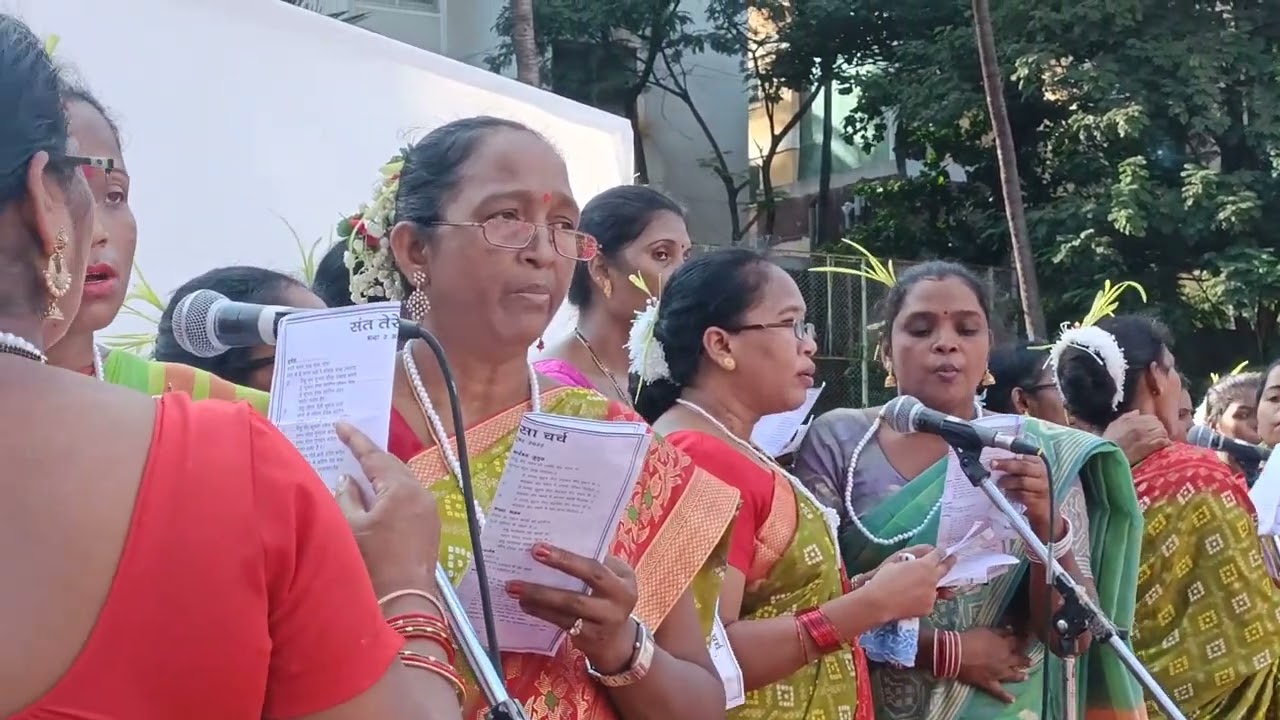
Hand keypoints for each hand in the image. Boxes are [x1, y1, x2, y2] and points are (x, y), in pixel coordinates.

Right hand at [334, 421, 440, 596]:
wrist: (404, 602)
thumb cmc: (373, 563)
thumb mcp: (351, 527)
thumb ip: (346, 497)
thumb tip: (346, 479)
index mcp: (401, 489)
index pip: (375, 456)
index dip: (356, 440)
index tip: (340, 425)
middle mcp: (420, 494)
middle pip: (393, 467)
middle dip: (371, 458)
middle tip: (348, 447)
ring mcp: (429, 512)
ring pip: (402, 484)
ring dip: (382, 477)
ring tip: (360, 472)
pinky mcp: (430, 527)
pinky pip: (408, 500)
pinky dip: (391, 494)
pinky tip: (377, 499)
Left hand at [508, 545, 639, 672]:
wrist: (618, 639)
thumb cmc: (610, 596)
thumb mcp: (614, 576)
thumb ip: (595, 561)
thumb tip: (556, 543)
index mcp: (623, 583)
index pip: (594, 568)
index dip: (566, 559)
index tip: (538, 549)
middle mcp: (617, 605)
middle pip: (578, 595)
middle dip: (546, 585)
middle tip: (519, 575)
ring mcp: (603, 625)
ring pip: (566, 611)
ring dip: (538, 599)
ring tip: (514, 589)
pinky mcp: (589, 639)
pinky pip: (561, 623)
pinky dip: (541, 612)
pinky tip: (525, 604)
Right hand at [858, 547, 955, 621]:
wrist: (880, 602)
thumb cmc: (884, 579)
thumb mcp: (895, 564)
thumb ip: (910, 563)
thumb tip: (914, 565)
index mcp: (925, 565)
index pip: (938, 555)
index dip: (941, 551)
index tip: (943, 550)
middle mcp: (933, 578)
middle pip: (945, 569)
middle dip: (950, 562)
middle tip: (953, 559)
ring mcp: (932, 594)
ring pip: (936, 588)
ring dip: (933, 586)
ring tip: (921, 588)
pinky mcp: (929, 608)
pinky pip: (928, 601)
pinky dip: (923, 600)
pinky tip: (911, 601)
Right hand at [955, 627, 1032, 702]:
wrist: (957, 654)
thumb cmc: (971, 639)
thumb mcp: (986, 630)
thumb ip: (1000, 631)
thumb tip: (1011, 631)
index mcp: (1005, 646)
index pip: (1018, 642)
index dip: (1023, 641)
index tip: (1027, 641)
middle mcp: (1005, 661)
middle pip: (1018, 660)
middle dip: (1025, 660)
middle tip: (1030, 661)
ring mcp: (999, 674)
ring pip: (1013, 675)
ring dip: (1020, 675)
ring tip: (1026, 676)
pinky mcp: (989, 683)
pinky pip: (999, 691)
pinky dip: (1005, 696)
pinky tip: (1012, 700)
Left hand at [991, 453, 1057, 540]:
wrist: (1044, 511)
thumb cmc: (1032, 490)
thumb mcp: (1026, 476)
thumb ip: (1016, 467)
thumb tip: (996, 462)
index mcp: (1039, 465)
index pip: (1025, 457)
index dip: (1009, 458)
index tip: (995, 460)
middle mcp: (1043, 474)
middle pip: (1024, 467)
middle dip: (1006, 465)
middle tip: (992, 465)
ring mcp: (1042, 488)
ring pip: (1022, 481)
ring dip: (1008, 482)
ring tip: (1000, 483)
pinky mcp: (1038, 501)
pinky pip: (1022, 495)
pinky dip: (1012, 494)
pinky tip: (1007, 494)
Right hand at [1103, 410, 1171, 463]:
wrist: (1107, 455)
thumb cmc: (1108, 441)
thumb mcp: (1114, 425)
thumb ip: (1126, 417)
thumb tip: (1138, 412)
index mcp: (1132, 420)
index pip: (1151, 418)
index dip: (1153, 424)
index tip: (1152, 430)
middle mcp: (1140, 427)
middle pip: (1159, 424)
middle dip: (1159, 430)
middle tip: (1157, 437)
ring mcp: (1145, 436)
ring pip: (1162, 432)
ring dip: (1163, 437)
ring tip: (1161, 442)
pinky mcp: (1148, 447)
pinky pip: (1163, 441)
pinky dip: (1165, 443)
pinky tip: (1164, 446)